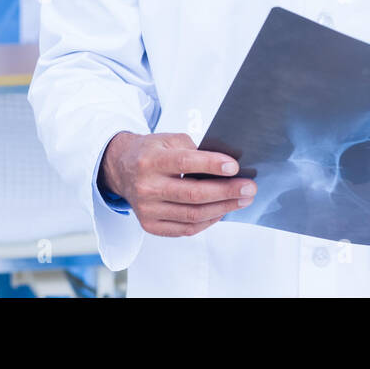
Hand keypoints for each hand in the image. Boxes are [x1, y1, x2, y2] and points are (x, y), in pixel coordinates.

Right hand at [100, 132, 256, 237]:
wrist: (121, 169)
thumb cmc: (151, 152)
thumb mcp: (168, 140)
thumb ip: (194, 150)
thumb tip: (226, 166)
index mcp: (149, 160)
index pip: (184, 163)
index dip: (211, 165)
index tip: (235, 167)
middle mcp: (146, 187)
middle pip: (193, 194)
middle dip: (226, 192)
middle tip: (249, 188)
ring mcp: (147, 210)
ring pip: (192, 215)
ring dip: (223, 208)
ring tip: (242, 200)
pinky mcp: (150, 225)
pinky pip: (186, 229)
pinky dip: (208, 221)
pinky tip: (221, 210)